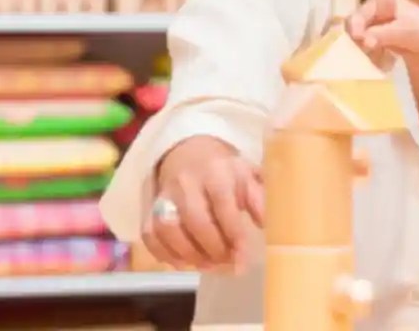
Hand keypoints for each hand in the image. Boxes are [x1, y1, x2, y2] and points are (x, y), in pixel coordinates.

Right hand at [144, 135, 263, 272]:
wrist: (190, 152)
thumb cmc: (225, 170)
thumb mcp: (248, 175)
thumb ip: (259, 199)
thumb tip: (268, 226)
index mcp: (216, 171)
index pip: (222, 202)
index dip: (233, 232)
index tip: (244, 255)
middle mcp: (187, 182)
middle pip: (195, 220)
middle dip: (213, 248)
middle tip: (229, 263)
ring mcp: (165, 196)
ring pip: (169, 229)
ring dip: (189, 254)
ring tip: (210, 265)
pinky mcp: (150, 208)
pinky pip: (150, 234)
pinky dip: (165, 254)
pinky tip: (184, 263)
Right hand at [345, 0, 418, 58]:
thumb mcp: (404, 30)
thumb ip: (382, 34)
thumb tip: (363, 39)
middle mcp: (382, 8)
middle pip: (361, 13)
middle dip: (357, 25)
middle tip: (359, 38)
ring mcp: (381, 24)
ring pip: (359, 30)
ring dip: (361, 41)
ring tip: (372, 50)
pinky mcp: (381, 40)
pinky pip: (365, 44)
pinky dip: (367, 51)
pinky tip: (377, 58)